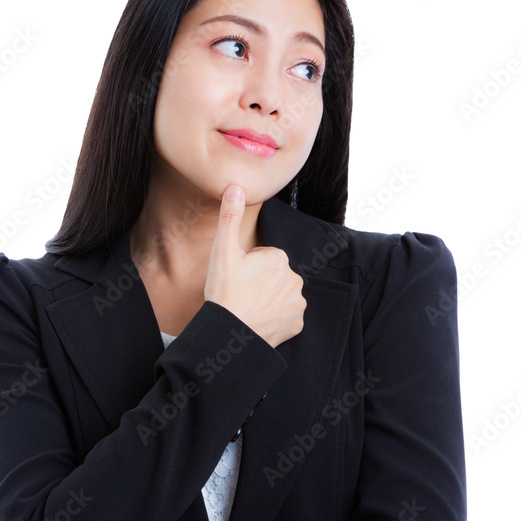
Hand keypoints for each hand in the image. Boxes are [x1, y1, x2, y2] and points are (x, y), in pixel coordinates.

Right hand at [204, 184, 306, 348]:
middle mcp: (295, 278)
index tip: (237, 278)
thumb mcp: (222, 251)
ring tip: (249, 308)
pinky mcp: (298, 323)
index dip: (248, 267)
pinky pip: (288, 317)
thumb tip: (236, 187)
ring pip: (282, 296)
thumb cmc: (224, 291)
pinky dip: (276, 319)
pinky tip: (260, 321)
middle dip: (261, 283)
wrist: (229, 332)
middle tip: (241, 294)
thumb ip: (230, 217)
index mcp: (279, 258)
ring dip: (269, 300)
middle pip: (275, 277)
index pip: (264, 258)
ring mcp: (298, 302)